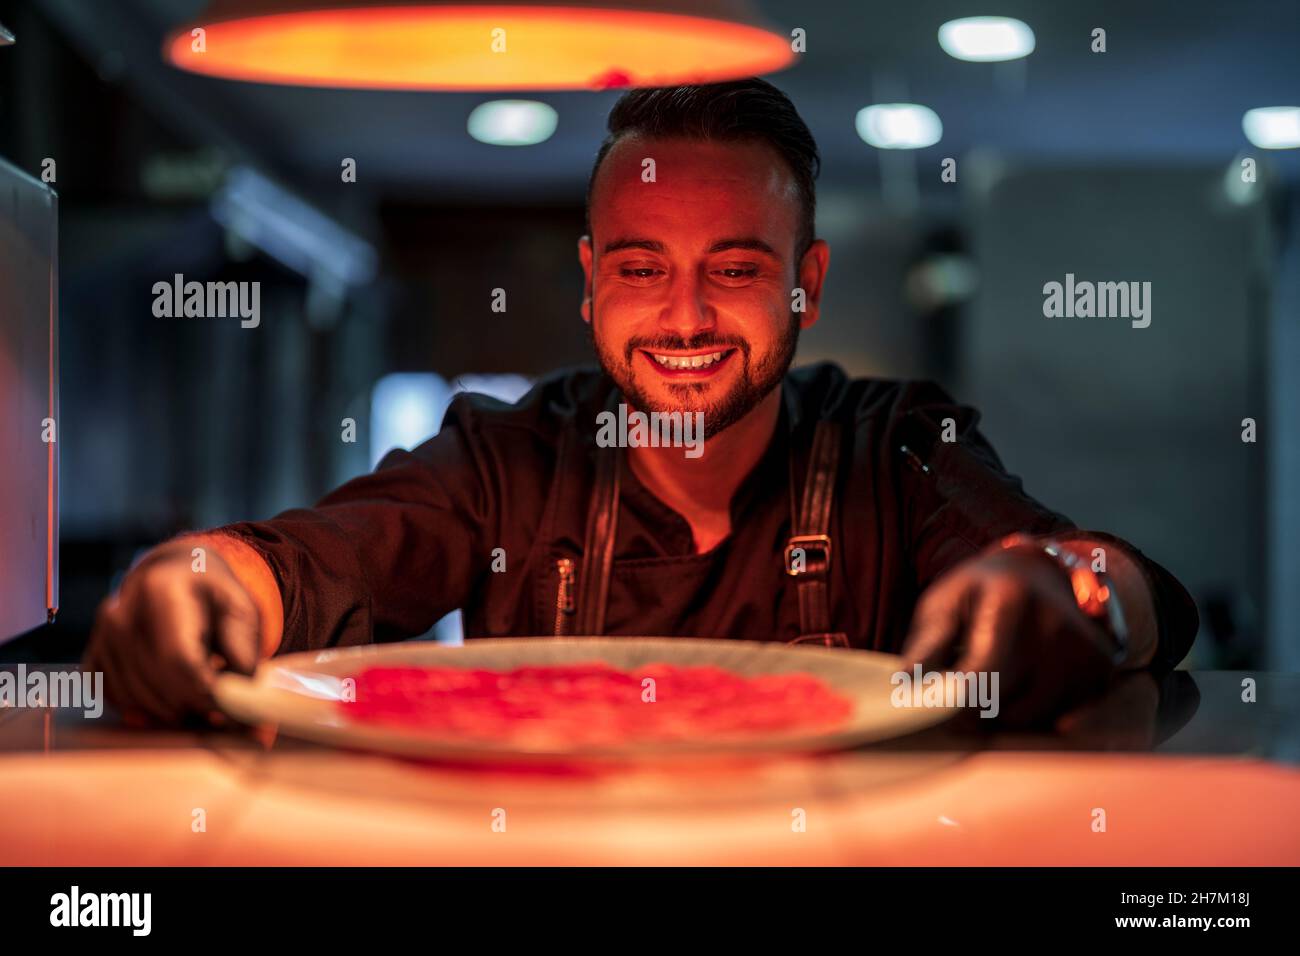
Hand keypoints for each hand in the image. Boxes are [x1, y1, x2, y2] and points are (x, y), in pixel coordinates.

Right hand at [82, 539, 262, 725]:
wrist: (174, 575)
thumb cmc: (215, 597)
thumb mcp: (243, 611)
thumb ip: (243, 653)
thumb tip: (234, 701)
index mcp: (163, 590)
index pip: (179, 658)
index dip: (203, 692)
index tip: (226, 709)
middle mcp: (123, 611)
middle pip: (155, 682)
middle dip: (190, 705)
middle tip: (217, 709)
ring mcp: (102, 634)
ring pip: (132, 697)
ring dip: (169, 710)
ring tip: (197, 700)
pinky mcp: (93, 653)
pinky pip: (114, 698)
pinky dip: (143, 708)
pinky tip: (168, 697)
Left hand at [901, 546, 1118, 727]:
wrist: (1041, 575)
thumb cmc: (981, 594)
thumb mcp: (945, 604)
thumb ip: (927, 645)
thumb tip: (906, 685)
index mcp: (1010, 600)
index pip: (982, 674)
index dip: (956, 703)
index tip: (941, 708)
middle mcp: (1057, 624)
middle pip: (1007, 703)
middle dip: (977, 711)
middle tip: (963, 693)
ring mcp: (1086, 649)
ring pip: (1034, 718)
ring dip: (1006, 714)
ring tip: (996, 683)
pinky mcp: (1103, 671)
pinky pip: (1062, 719)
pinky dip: (1037, 714)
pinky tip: (1027, 685)